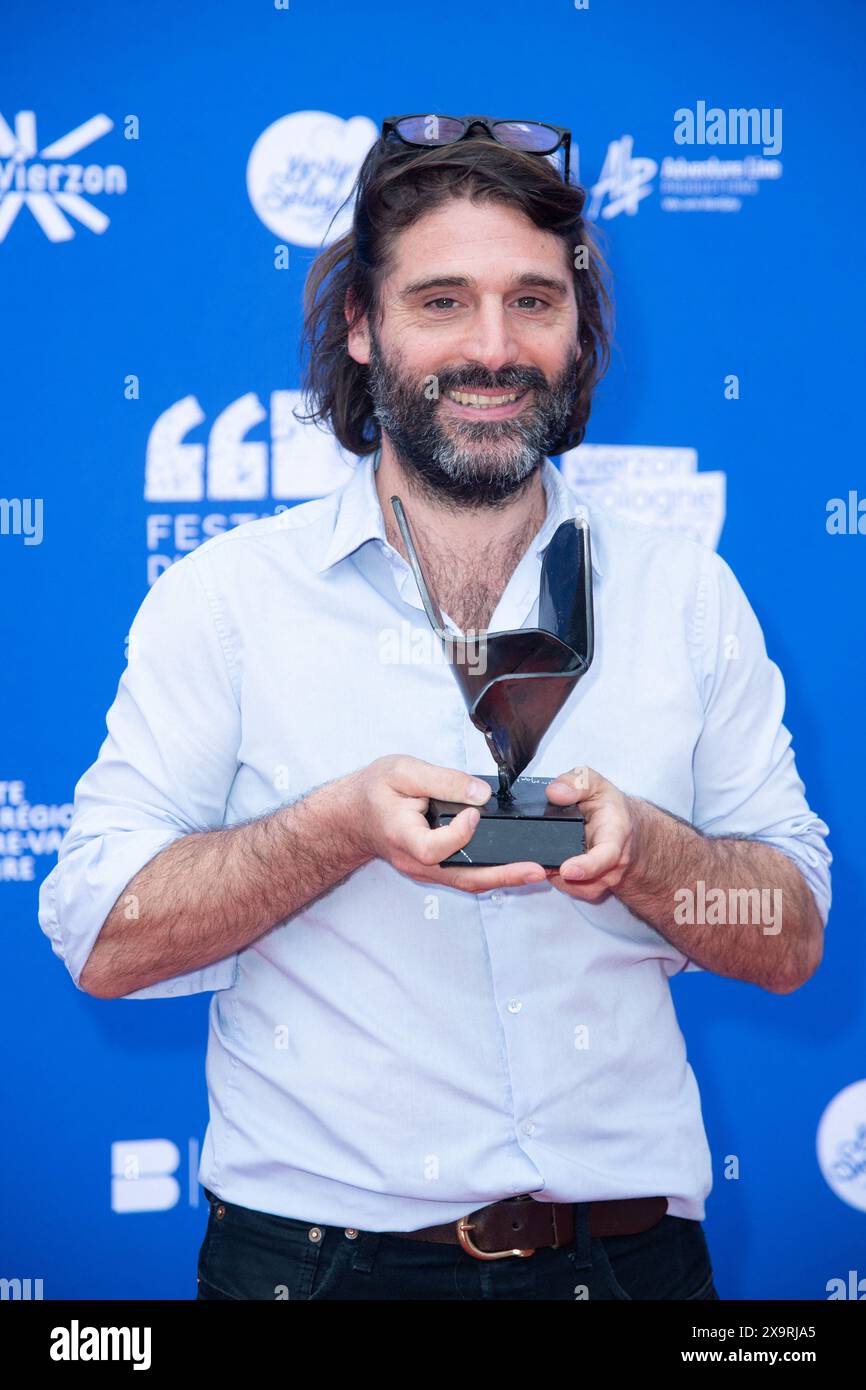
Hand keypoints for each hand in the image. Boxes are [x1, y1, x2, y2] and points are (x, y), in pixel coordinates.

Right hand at [346, 754, 547, 893]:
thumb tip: (482, 793)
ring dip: (503, 879)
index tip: (474, 811)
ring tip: (536, 872)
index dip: (458, 834)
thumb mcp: (403, 771)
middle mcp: (415, 861)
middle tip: (535, 870)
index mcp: (402, 835)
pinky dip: (492, 874)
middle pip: (461, 877)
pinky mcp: (435, 868)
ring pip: (467, 881)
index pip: (433, 848)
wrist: (354, 815)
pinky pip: (465, 876)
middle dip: (501, 875)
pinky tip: (515, 868)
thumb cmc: (374, 791)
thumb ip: (443, 781)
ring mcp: (425, 870)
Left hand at [544, 766, 637, 901]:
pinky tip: (549, 864)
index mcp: (616, 833)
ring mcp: (604, 878)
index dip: (588, 866)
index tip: (567, 870)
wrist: (624, 827)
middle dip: (561, 874)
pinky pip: (572, 890)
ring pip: (577, 888)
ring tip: (543, 858)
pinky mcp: (592, 886)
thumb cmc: (608, 806)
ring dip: (556, 877)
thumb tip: (554, 793)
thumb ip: (576, 782)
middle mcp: (614, 862)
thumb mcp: (594, 783)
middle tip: (538, 863)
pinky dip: (556, 880)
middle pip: (589, 880)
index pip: (607, 855)